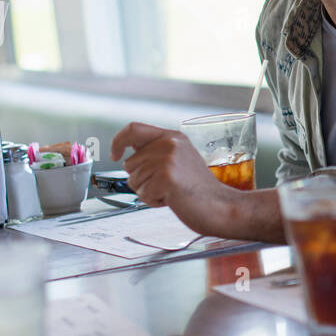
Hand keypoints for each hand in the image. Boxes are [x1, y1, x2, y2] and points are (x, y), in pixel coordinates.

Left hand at [110, 122, 225, 232]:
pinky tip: (172, 199)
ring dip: (148, 192)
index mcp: (173, 137)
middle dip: (140, 180)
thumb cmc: (199, 189)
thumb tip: (129, 151)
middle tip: (165, 186)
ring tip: (171, 192)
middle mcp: (169, 144)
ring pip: (133, 181)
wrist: (221, 206)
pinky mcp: (166, 178)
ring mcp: (167, 160)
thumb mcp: (180, 159)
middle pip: (129, 163)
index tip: (114, 154)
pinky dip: (154, 202)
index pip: (134, 129)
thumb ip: (157, 151)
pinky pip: (143, 194)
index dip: (118, 141)